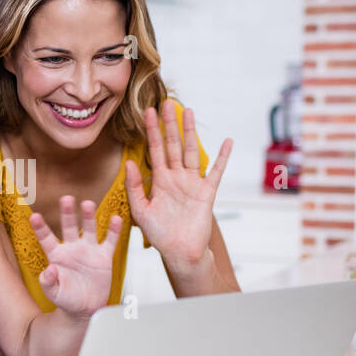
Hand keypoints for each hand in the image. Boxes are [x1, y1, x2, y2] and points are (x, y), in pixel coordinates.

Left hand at [31, 196, 120, 318]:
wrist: (86, 308)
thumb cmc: (67, 299)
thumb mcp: (54, 293)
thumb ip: (48, 282)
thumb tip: (48, 270)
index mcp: (56, 255)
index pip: (46, 238)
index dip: (41, 227)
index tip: (34, 216)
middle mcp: (72, 248)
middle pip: (69, 226)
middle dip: (67, 212)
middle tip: (66, 198)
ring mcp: (89, 250)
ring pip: (89, 228)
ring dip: (88, 216)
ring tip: (87, 204)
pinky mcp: (104, 256)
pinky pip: (110, 240)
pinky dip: (113, 230)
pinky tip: (116, 218)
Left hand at [125, 105, 230, 274]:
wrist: (179, 253)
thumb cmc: (159, 234)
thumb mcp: (140, 210)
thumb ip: (134, 186)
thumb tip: (129, 162)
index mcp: (160, 181)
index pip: (154, 150)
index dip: (151, 131)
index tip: (147, 112)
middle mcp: (176, 177)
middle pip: (172, 145)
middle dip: (169, 124)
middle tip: (166, 102)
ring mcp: (192, 183)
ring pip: (190, 152)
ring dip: (189, 132)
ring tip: (188, 112)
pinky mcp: (206, 192)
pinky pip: (216, 171)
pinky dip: (222, 157)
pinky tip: (227, 141)